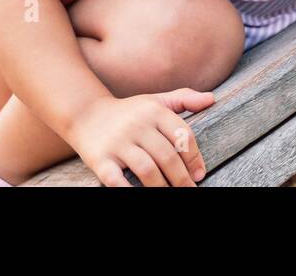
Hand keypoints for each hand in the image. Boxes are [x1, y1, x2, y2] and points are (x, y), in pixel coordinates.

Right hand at [65, 90, 212, 186]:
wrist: (85, 114)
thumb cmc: (128, 112)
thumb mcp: (155, 100)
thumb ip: (183, 99)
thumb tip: (211, 99)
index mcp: (154, 111)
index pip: (182, 135)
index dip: (194, 157)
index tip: (199, 174)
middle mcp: (137, 125)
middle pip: (167, 156)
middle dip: (181, 178)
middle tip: (189, 190)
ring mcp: (118, 143)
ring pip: (147, 169)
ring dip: (162, 187)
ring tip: (170, 195)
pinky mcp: (100, 159)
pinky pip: (117, 180)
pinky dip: (130, 191)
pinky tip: (141, 195)